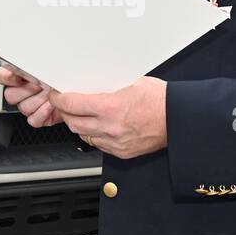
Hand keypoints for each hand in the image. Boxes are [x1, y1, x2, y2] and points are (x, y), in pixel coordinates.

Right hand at [0, 66, 62, 127]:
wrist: (74, 94)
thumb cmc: (60, 78)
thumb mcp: (49, 67)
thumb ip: (36, 65)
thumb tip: (33, 63)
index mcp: (19, 78)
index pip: (3, 77)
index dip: (8, 77)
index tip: (18, 75)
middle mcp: (20, 93)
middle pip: (10, 95)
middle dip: (28, 89)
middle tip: (40, 83)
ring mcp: (27, 107)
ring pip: (23, 107)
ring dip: (39, 100)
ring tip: (50, 93)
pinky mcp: (36, 118)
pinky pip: (33, 120)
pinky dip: (43, 112)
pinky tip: (51, 105)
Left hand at [49, 77, 166, 158]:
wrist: (178, 119)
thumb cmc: (160, 100)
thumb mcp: (132, 83)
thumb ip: (109, 87)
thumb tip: (95, 84)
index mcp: (110, 107)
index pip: (72, 105)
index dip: (59, 100)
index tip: (57, 96)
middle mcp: (110, 127)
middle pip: (73, 123)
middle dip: (65, 113)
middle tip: (65, 105)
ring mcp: (115, 142)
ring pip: (84, 136)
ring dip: (79, 125)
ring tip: (81, 116)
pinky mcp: (121, 152)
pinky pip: (99, 145)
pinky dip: (94, 135)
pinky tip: (98, 127)